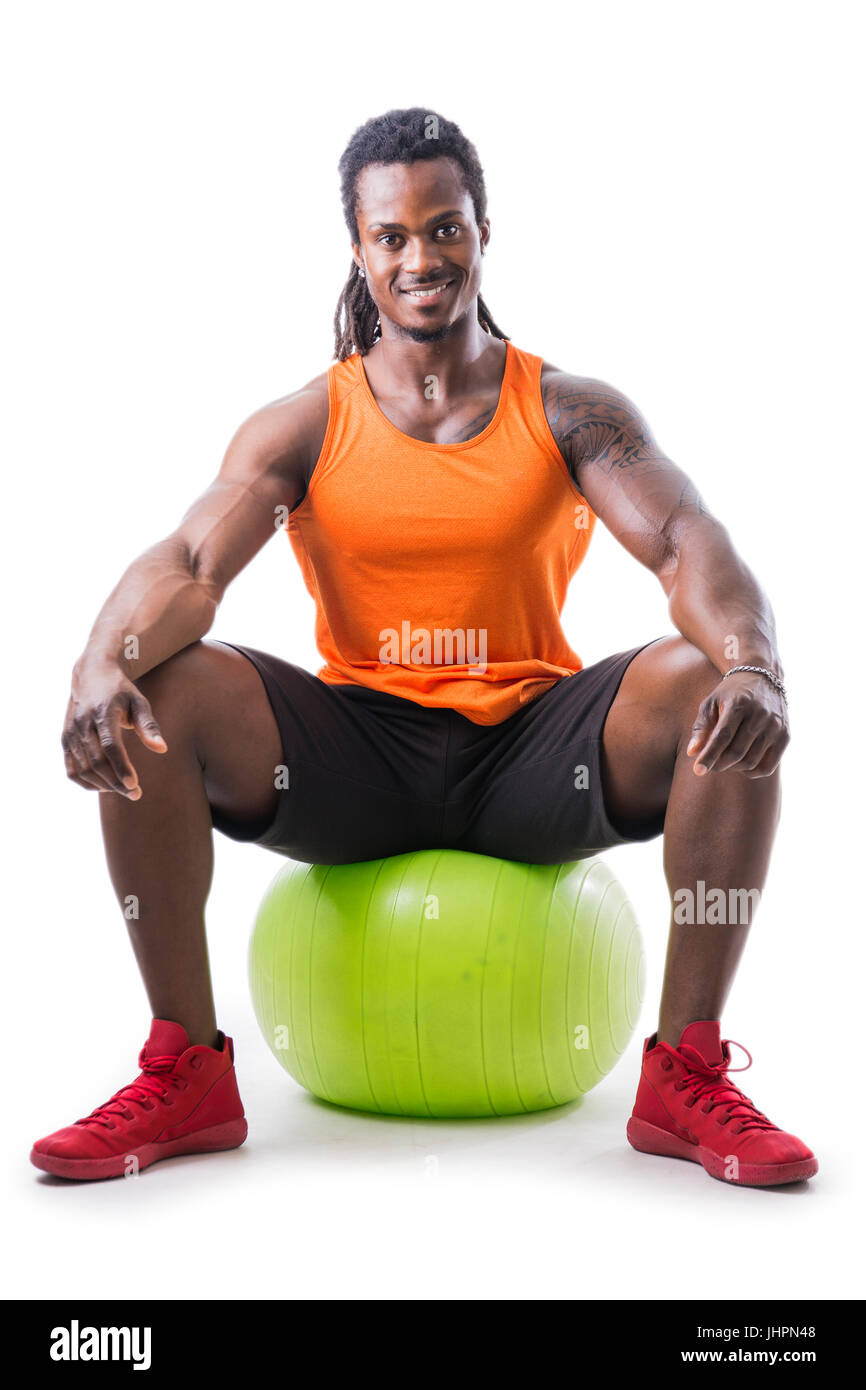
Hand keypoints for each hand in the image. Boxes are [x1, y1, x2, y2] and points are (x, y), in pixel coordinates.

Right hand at [61, 659, 166, 798]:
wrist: (92, 675)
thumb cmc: (121, 691)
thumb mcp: (139, 702)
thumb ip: (149, 726)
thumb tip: (162, 749)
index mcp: (103, 713)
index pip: (110, 747)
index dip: (121, 768)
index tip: (134, 785)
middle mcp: (83, 724)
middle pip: (97, 762)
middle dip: (116, 782)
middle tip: (136, 794)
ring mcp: (71, 733)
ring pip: (83, 769)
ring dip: (103, 785)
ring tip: (123, 790)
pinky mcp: (65, 740)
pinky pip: (71, 769)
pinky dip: (86, 783)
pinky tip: (104, 786)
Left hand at [686, 670, 788, 777]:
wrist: (764, 676)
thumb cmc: (731, 693)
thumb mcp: (711, 702)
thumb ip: (701, 727)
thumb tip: (692, 753)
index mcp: (739, 704)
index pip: (722, 737)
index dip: (709, 755)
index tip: (697, 770)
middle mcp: (760, 715)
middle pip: (736, 752)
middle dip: (719, 764)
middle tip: (710, 764)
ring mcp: (775, 726)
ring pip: (751, 762)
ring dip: (733, 768)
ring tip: (725, 760)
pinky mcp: (785, 735)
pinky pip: (768, 767)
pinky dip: (752, 772)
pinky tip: (742, 764)